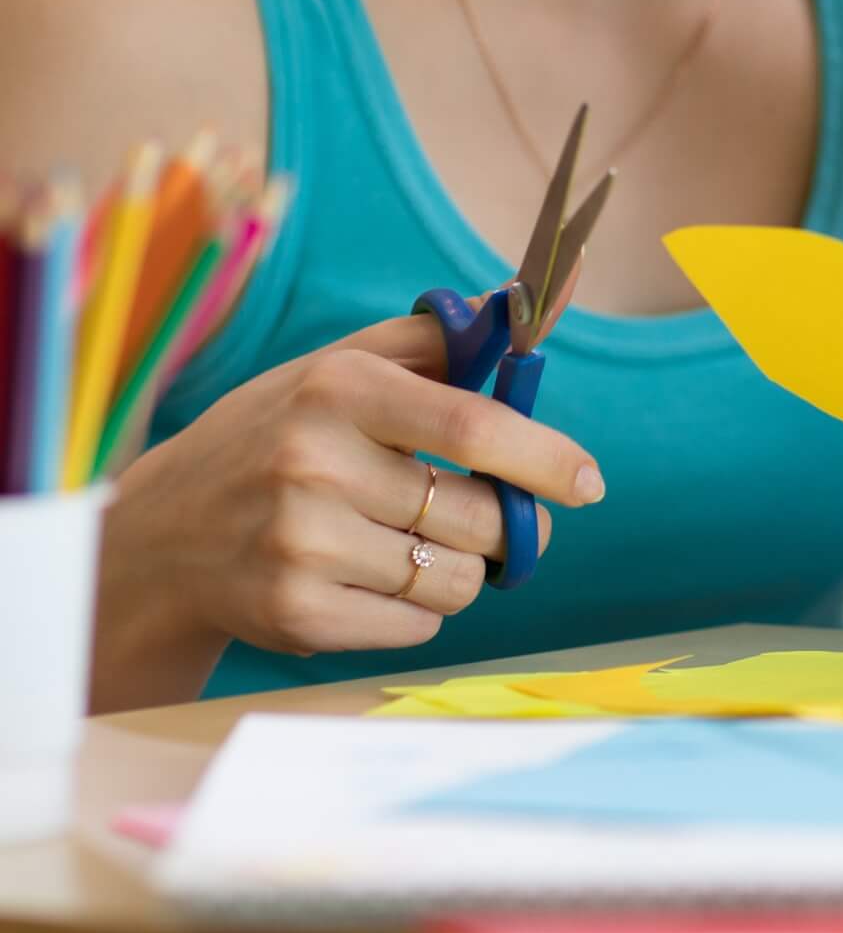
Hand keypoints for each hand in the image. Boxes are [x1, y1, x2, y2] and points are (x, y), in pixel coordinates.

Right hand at [93, 310, 604, 707]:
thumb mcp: (339, 368)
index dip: (544, 456)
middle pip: (476, 516)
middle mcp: (315, 464)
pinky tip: (376, 580)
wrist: (164, 536)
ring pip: (454, 579)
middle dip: (507, 527)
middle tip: (495, 522)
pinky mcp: (295, 613)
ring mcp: (301, 544)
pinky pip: (416, 625)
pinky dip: (418, 610)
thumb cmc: (278, 435)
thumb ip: (434, 340)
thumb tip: (519, 307)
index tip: (588, 482)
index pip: (471, 426)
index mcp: (339, 389)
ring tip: (417, 547)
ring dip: (460, 570)